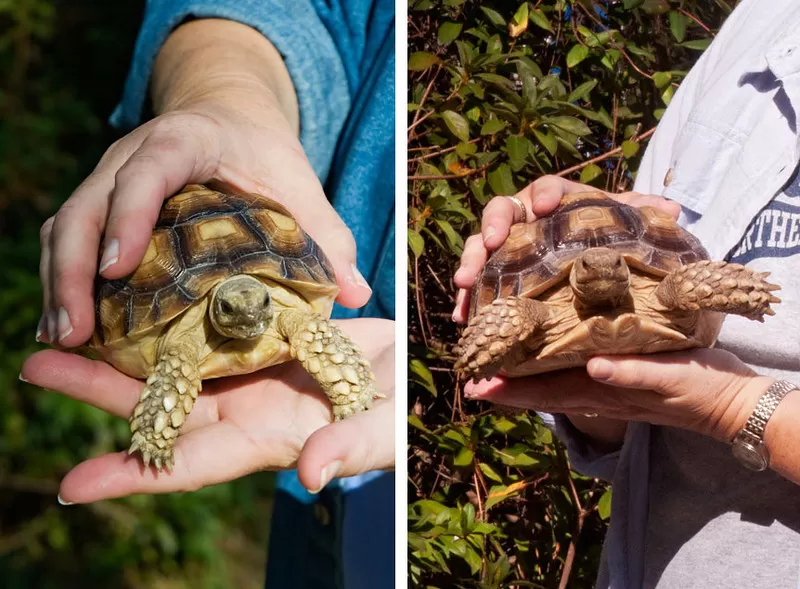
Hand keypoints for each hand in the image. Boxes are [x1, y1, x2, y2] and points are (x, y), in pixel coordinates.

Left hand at [20, 318, 394, 502]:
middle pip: (161, 406)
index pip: (192, 464)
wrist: (406, 365)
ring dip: (119, 348)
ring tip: (67, 326)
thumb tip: (310, 473)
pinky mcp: (256, 334)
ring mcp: (245, 369)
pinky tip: (135, 292)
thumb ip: (352, 448)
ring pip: (171, 361)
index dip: (136, 476)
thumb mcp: (384, 428)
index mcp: (265, 438)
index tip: (73, 485)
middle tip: (35, 366)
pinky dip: (166, 315)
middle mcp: (242, 407)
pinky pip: (202, 324)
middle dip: (99, 395)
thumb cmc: (398, 406)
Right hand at [38, 19, 370, 346]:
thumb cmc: (265, 156)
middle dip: (74, 269)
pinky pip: (68, 240)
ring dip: (58, 282)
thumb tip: (356, 293)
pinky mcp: (101, 203)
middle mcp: (132, 156)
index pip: (147, 170)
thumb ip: (326, 235)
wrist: (231, 121)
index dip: (127, 214)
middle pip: (86, 205)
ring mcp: (109, 179)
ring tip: (61, 340)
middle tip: (73, 331)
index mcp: (184, 141)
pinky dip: (63, 280)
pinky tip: (67, 327)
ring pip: (66, 225)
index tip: (117, 268)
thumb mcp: (301, 187)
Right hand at [452, 175, 681, 322]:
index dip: (544, 195)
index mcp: (560, 202)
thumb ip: (644, 218)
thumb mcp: (630, 231)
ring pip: (481, 246)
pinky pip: (478, 281)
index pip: (547, 188)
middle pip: (502, 212)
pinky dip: (470, 297)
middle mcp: (527, 219)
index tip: (544, 208)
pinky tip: (465, 315)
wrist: (598, 273)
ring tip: (464, 285)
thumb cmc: (612, 244)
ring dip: (471, 263)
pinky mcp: (498, 276)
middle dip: (492, 226)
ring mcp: (509, 248)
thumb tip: (669, 210)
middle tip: (491, 244)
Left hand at [464, 347, 771, 442]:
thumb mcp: (669, 376)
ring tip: (494, 372)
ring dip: (522, 379)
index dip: (511, 390)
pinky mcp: (620, 373)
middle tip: (471, 381)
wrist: (730, 400)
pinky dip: (552, 368)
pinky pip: (575, 373)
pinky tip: (543, 359)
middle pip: (541, 389)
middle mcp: (597, 390)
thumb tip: (593, 367)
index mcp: (602, 390)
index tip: (477, 388)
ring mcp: (607, 385)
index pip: (546, 391)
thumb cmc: (700, 387)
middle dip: (506, 387)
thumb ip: (632, 372)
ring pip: (554, 383)